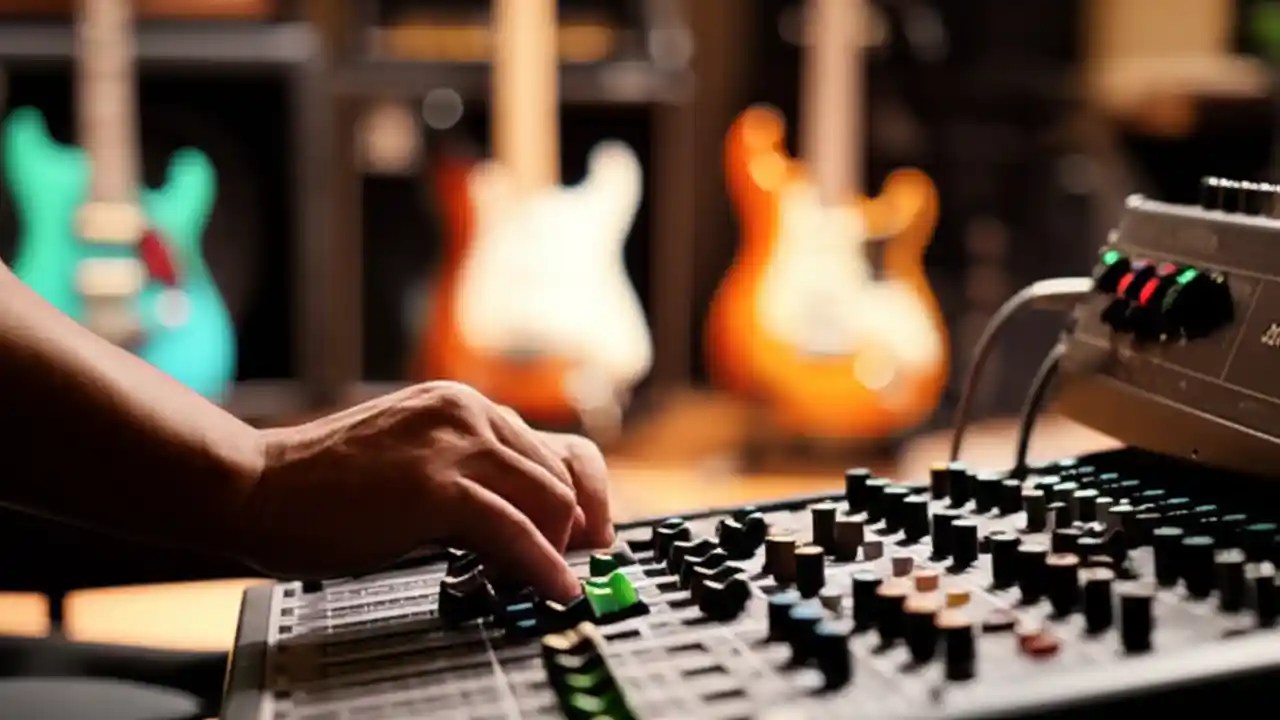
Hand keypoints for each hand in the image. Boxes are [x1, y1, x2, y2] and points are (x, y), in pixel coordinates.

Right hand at [237, 381, 610, 600]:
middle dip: (576, 528)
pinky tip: (553, 587)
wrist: (257, 486)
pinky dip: (544, 565)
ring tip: (548, 580)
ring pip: (548, 499)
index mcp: (461, 405)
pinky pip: (515, 531)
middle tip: (573, 566)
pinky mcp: (438, 488)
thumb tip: (521, 517)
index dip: (586, 494)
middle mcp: (467, 413)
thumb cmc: (323, 485)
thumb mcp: (412, 460)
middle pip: (561, 473)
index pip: (555, 445)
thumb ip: (466, 473)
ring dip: (558, 548)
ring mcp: (454, 446)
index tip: (594, 533)